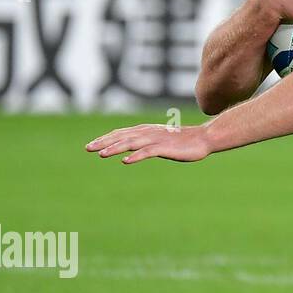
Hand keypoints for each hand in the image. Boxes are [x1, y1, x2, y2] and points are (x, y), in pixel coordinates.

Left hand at [86, 123, 211, 163]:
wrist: (203, 138)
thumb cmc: (182, 141)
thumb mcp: (160, 140)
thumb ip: (144, 143)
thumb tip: (128, 151)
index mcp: (146, 131)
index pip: (121, 134)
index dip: (105, 139)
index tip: (91, 145)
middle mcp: (148, 133)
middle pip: (122, 137)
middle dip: (104, 142)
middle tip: (88, 148)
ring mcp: (157, 139)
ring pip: (132, 143)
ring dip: (116, 148)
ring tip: (102, 154)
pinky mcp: (166, 147)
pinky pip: (148, 152)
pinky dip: (137, 156)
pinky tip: (126, 161)